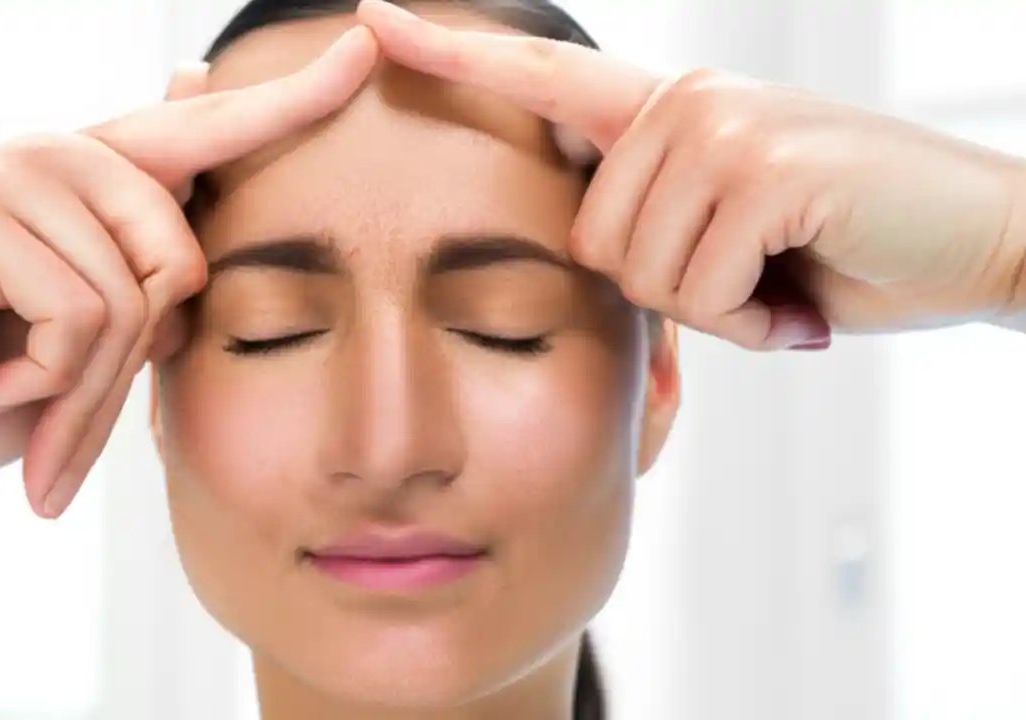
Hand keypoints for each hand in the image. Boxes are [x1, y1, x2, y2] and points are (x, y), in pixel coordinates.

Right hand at [0, 27, 379, 517]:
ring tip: (17, 384)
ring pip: (131, 295)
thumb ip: (151, 258)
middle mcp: (63, 154)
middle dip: (131, 356)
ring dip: (80, 379)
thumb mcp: (94, 329)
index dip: (295, 95)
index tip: (369, 44)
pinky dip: (44, 374)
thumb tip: (199, 143)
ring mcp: (15, 173)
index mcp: (100, 175)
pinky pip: (78, 310)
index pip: (213, 129)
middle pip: (182, 255)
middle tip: (57, 389)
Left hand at [358, 0, 1025, 349]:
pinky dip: (755, 317)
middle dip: (670, 294)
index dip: (455, 59)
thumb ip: (659, 227)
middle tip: (756, 280)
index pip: (545, 81)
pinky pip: (700, 285)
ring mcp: (721, 123)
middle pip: (590, 243)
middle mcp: (686, 101)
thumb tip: (598, 252)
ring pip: (640, 273)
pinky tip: (807, 292)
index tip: (375, 21)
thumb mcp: (732, 235)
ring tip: (785, 280)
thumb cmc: (845, 248)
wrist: (978, 242)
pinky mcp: (762, 164)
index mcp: (669, 113)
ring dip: (718, 308)